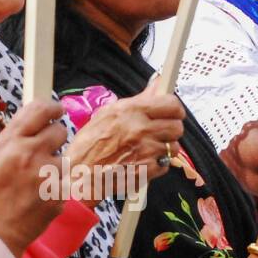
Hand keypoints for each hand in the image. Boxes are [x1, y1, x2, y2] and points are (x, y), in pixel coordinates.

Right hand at [0, 99, 68, 257]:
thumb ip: (13, 137)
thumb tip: (33, 123)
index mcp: (12, 141)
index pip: (41, 109)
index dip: (52, 108)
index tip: (57, 111)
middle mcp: (32, 154)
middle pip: (60, 131)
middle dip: (53, 139)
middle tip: (42, 151)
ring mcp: (48, 176)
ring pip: (63, 159)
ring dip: (53, 167)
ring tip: (33, 183)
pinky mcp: (59, 195)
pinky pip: (63, 183)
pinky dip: (54, 188)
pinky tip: (36, 198)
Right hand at [65, 91, 185, 204]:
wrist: (80, 174)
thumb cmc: (90, 145)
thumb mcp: (109, 113)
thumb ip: (139, 99)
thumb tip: (157, 83)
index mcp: (132, 111)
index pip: (172, 104)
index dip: (174, 109)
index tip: (171, 112)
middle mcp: (141, 129)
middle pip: (177, 127)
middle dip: (170, 130)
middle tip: (159, 133)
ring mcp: (146, 151)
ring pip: (173, 148)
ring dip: (163, 149)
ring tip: (146, 150)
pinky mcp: (147, 170)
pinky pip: (164, 165)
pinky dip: (156, 166)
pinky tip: (141, 163)